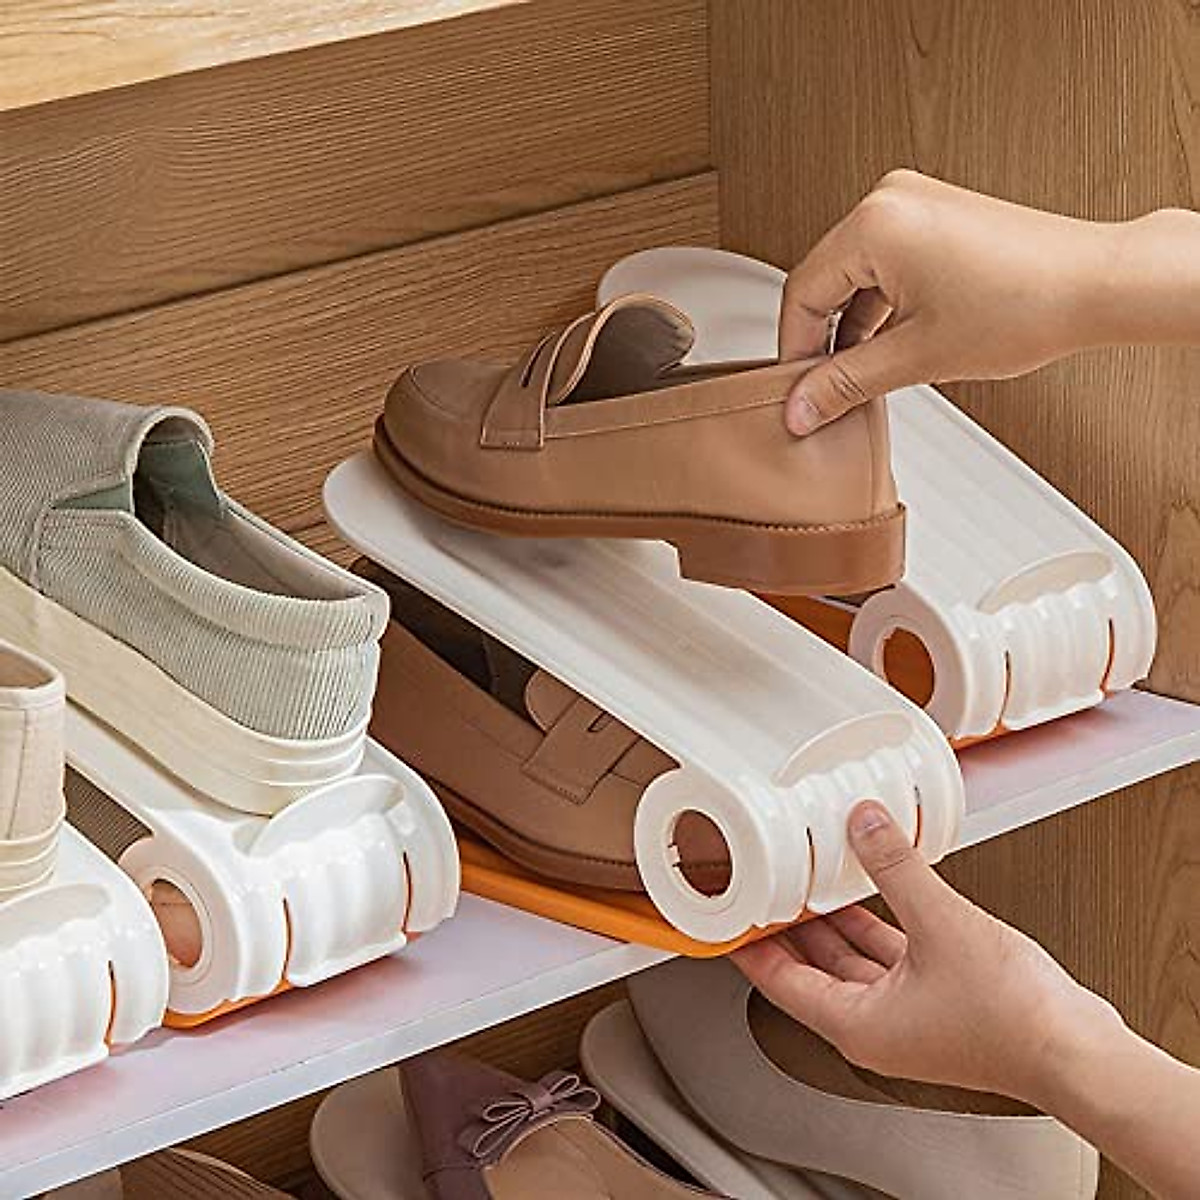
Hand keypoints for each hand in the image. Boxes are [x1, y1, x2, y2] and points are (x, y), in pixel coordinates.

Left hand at [733, 800, 1123, 1105]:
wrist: (1079, 1052)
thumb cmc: (1013, 1021)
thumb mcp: (938, 923)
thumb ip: (895, 867)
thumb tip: (864, 824)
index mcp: (855, 1023)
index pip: (777, 980)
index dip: (748, 946)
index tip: (727, 919)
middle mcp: (875, 1025)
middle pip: (812, 968)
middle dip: (788, 925)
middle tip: (764, 885)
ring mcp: (908, 1015)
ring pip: (854, 959)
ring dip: (835, 918)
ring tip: (814, 875)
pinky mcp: (939, 1000)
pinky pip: (892, 954)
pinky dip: (880, 922)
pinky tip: (880, 887)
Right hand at [780, 169, 1124, 433]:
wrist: (1098, 284)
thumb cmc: (1029, 304)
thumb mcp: (917, 356)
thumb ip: (846, 384)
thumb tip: (802, 408)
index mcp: (875, 223)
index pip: (802, 294)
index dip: (794, 352)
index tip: (795, 393)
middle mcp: (888, 200)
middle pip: (823, 281)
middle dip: (821, 341)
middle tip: (822, 391)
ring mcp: (913, 203)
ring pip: (853, 275)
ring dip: (850, 328)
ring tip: (860, 375)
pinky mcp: (934, 216)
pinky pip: (883, 264)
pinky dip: (878, 307)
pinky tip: (886, 347)